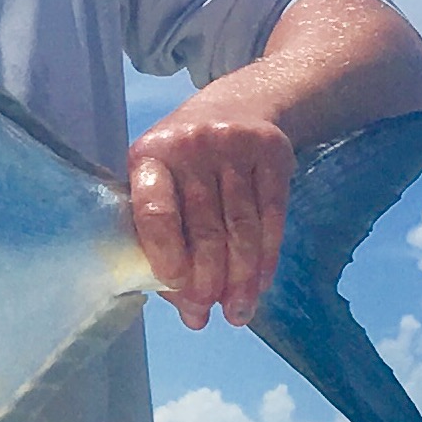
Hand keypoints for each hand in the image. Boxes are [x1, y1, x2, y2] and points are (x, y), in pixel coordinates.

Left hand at [128, 104, 293, 329]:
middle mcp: (190, 148)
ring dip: (241, 278)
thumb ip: (163, 234)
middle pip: (204, 227)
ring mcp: (234, 148)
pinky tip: (260, 284)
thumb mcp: (160, 178)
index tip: (179, 292)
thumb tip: (185, 306)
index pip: (155, 210)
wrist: (238, 106)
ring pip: (241, 227)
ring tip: (238, 312)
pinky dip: (267, 257)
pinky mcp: (273, 154)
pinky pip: (272, 216)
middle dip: (208, 280)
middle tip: (208, 316)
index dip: (166, 255)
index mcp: (148, 156)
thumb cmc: (185, 159)